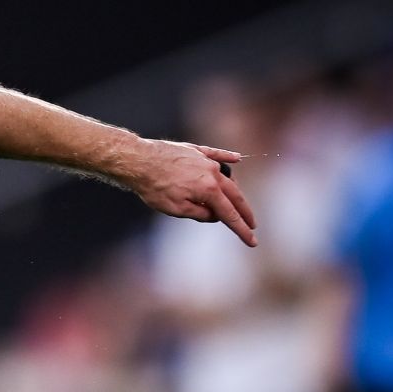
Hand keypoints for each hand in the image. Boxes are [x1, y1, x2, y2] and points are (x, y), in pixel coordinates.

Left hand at [127, 140, 256, 247]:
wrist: (139, 161)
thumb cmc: (154, 188)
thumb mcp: (176, 210)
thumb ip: (199, 214)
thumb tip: (214, 216)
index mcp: (209, 190)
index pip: (229, 215)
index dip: (241, 229)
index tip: (252, 241)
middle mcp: (212, 173)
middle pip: (235, 196)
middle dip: (244, 212)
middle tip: (253, 224)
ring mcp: (206, 160)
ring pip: (226, 177)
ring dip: (234, 190)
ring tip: (237, 202)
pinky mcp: (196, 150)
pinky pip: (217, 154)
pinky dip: (228, 157)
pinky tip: (237, 158)